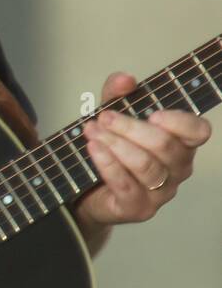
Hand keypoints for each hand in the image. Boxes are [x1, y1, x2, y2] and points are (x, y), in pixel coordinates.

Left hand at [79, 71, 212, 227]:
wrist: (89, 190)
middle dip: (130, 127)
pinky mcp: (139, 208)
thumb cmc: (111, 149)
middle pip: (164, 146)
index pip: (199, 131)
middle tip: (104, 117)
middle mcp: (177, 169)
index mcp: (181, 143)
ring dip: (115, 144)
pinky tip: (93, 149)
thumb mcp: (113, 114)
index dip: (180, 122)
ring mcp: (161, 192)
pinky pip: (126, 185)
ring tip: (92, 131)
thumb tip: (125, 79)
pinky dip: (107, 164)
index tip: (154, 114)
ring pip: (145, 165)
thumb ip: (118, 93)